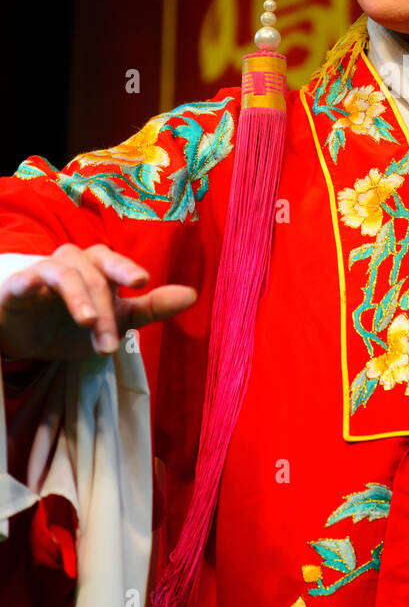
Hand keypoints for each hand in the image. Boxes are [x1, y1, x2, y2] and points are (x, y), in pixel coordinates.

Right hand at [0, 242, 197, 362]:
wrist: (21, 337)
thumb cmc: (70, 323)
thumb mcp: (115, 320)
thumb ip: (151, 307)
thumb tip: (193, 294)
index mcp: (98, 268)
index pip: (115, 263)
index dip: (127, 268)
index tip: (142, 281)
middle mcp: (73, 263)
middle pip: (95, 273)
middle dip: (106, 309)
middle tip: (110, 344)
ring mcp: (44, 271)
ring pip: (66, 274)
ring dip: (80, 300)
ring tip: (88, 325)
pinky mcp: (17, 285)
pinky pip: (27, 278)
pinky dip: (34, 281)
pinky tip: (38, 293)